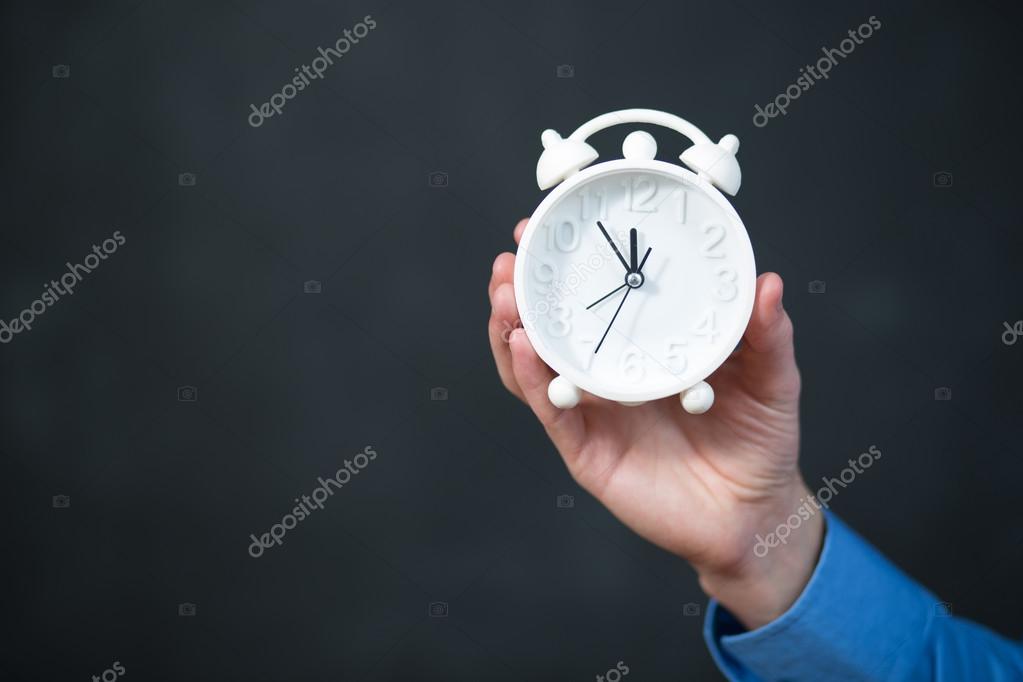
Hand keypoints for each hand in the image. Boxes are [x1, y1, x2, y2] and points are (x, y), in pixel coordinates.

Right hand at [488, 219, 821, 628]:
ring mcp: (593, 412)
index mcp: (643, 348)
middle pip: (549, 328)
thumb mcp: (770, 379)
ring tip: (506, 293)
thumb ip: (766, 335)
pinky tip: (524, 346)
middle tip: (512, 258)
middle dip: (521, 291)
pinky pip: (552, 411)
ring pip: (536, 367)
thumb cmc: (759, 440)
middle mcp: (609, 375)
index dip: (569, 266)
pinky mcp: (586, 451)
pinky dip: (534, 379)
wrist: (754, 513)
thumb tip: (767, 282)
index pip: (596, 300)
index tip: (551, 226)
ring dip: (513, 328)